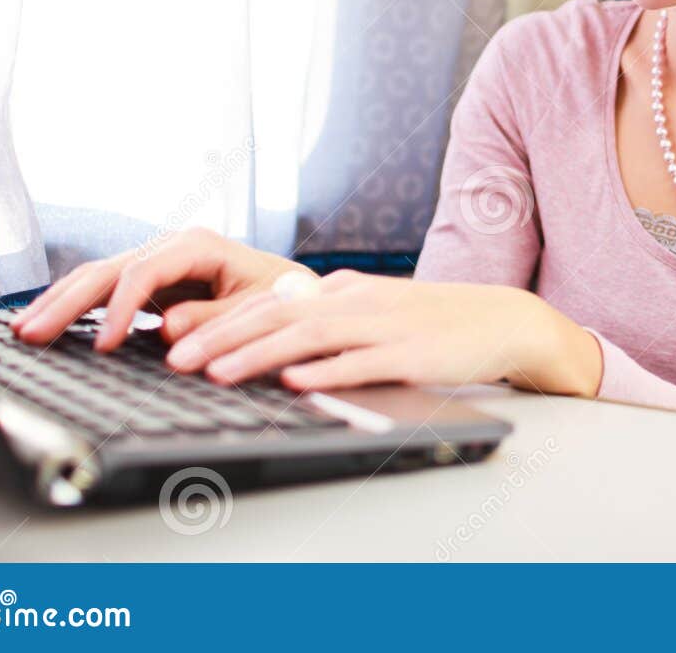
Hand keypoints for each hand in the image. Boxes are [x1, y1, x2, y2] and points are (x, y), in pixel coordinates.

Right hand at [12, 227, 317, 350]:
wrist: (295, 293)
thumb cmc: (282, 299)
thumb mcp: (259, 309)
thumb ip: (216, 317)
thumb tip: (168, 326)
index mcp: (198, 245)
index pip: (144, 274)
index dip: (120, 310)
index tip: (103, 346)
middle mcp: (171, 247)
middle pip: (107, 271)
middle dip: (67, 302)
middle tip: (30, 334)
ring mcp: (156, 261)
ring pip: (97, 278)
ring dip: (59, 303)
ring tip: (22, 330)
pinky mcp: (149, 282)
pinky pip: (103, 290)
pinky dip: (73, 306)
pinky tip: (46, 323)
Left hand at [162, 270, 602, 396]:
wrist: (503, 320)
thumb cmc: (435, 322)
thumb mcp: (376, 311)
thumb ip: (329, 319)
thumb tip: (277, 333)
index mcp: (344, 291)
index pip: (269, 303)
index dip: (218, 320)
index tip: (174, 338)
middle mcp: (356, 301)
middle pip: (277, 315)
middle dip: (220, 337)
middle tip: (173, 358)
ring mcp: (384, 326)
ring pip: (309, 336)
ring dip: (258, 354)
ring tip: (215, 372)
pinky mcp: (411, 354)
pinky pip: (361, 363)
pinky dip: (326, 372)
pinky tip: (295, 383)